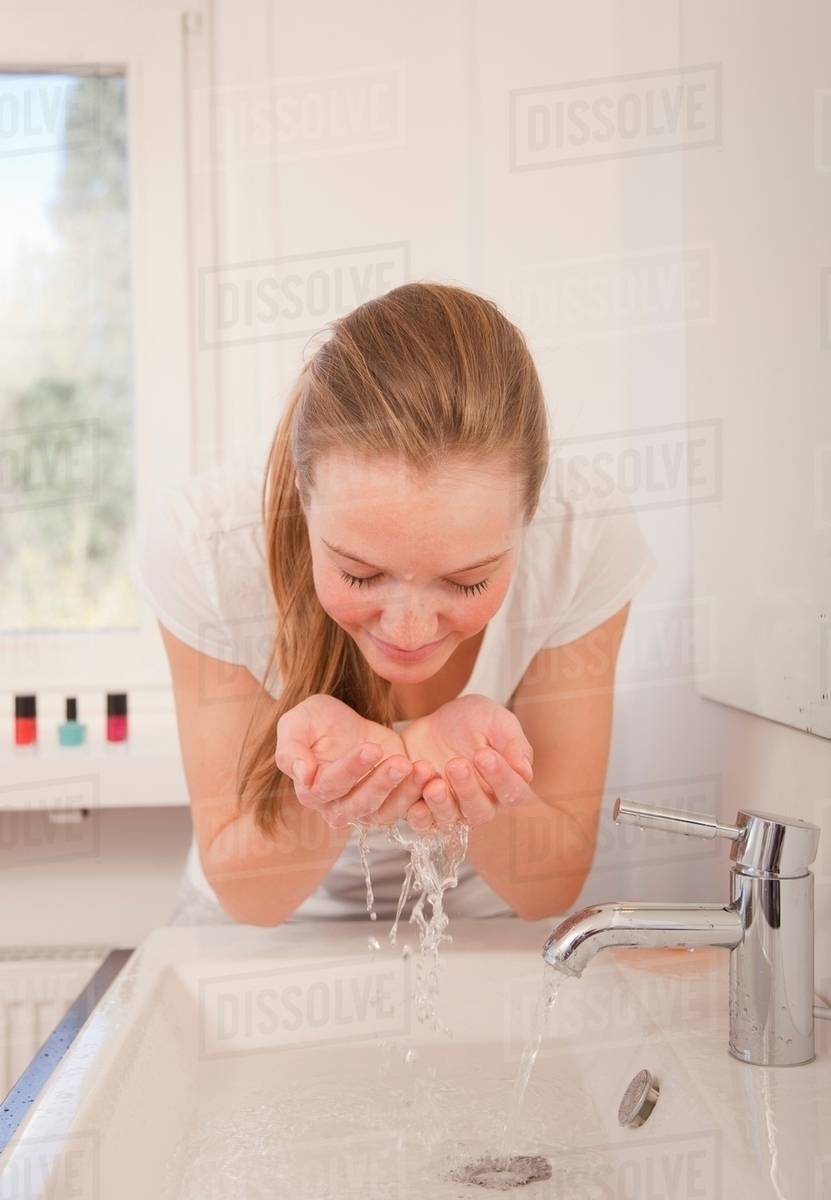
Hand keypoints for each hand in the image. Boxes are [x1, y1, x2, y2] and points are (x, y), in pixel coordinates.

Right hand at [274, 694, 438, 828]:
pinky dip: (418, 793)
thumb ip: (291, 749)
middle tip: (401, 762)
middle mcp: (336, 807)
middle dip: (381, 784)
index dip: (351, 769)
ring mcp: (365, 808)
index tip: (372, 748)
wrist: (348, 721)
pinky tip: (428, 772)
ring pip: (384, 812)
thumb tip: (302, 776)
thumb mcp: (298, 722)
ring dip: (404, 793)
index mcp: (311, 791)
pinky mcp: (390, 801)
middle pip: (359, 805)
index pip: (330, 787)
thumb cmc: (317, 721)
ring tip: (419, 768)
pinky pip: (405, 807)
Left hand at [399, 694, 534, 832]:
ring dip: (441, 803)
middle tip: (455, 764)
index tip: (484, 755)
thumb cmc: (470, 721)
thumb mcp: (494, 720)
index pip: (513, 793)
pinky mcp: (424, 808)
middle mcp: (480, 802)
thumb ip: (512, 742)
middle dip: (468, 790)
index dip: (501, 778)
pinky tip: (415, 802)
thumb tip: (525, 770)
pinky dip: (419, 816)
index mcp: (504, 783)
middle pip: (481, 813)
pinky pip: (423, 823)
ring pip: (450, 821)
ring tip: (432, 780)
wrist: (430, 720)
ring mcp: (451, 808)